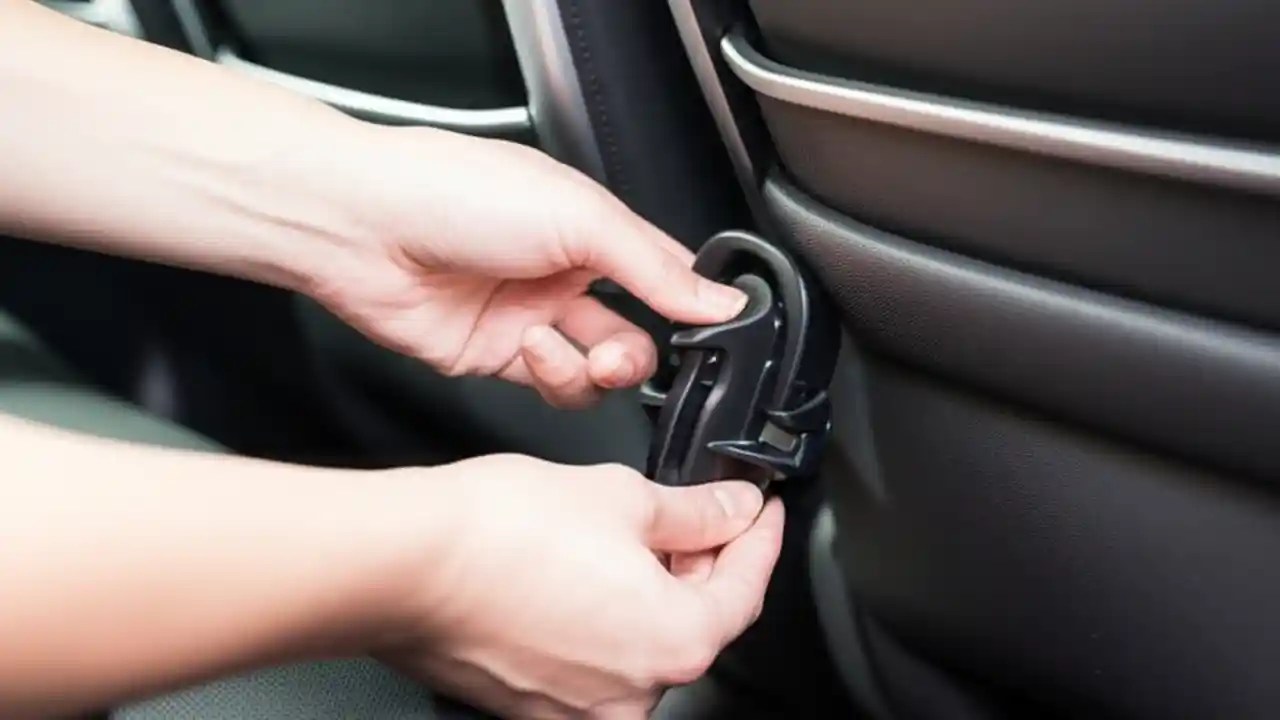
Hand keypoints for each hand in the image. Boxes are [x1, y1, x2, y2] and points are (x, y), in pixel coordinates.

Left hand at [306, 127, 747, 408]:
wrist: (362, 227)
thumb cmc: (455, 192)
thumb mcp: (580, 218)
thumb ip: (656, 268)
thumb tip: (719, 299)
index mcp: (591, 227)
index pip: (664, 273)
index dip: (692, 307)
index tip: (716, 334)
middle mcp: (563, 271)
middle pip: (637, 333)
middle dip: (639, 355)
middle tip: (626, 355)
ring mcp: (530, 316)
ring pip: (597, 369)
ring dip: (598, 370)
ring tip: (576, 351)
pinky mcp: (496, 356)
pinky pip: (551, 386)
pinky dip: (554, 376)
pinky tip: (534, 347)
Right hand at [375, 455, 784, 718]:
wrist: (403, 563)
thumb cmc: (500, 533)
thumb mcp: (623, 496)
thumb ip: (694, 511)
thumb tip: (732, 511)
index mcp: (674, 644)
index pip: (746, 591)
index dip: (759, 541)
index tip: (761, 514)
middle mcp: (632, 695)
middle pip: (694, 624)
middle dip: (701, 565)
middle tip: (699, 512)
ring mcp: (577, 710)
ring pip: (639, 644)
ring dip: (648, 593)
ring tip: (631, 536)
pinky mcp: (531, 707)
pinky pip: (589, 660)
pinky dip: (601, 619)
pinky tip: (583, 573)